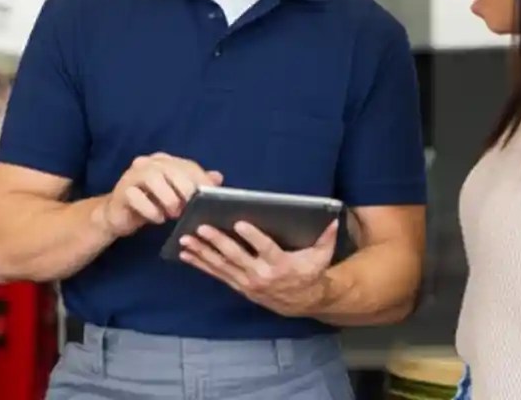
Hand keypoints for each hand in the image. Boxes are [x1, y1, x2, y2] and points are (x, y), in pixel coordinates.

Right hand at [95, 153, 222, 237]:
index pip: (188, 166)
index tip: (212, 197)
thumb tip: (218, 177)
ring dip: (168, 198)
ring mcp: (132, 175)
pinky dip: (151, 210)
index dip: (202, 180)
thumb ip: (195, 186)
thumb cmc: (151, 204)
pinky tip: (158, 220)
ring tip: (174, 214)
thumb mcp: (175, 196)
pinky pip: (137, 197)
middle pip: (171, 170)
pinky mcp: (121, 192)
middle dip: (185, 189)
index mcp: (165, 161)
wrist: (119, 215)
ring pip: (153, 178)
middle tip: (191, 208)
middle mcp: (148, 163)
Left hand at [180, 219, 337, 316]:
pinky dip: (201, 264)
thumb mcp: (321, 257)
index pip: (265, 248)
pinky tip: (186, 255)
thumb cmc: (310, 273)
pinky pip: (217, 274)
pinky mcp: (238, 285)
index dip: (253, 236)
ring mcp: (247, 282)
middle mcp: (261, 274)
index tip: (239, 223)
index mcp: (280, 264)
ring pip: (221, 265)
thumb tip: (334, 218)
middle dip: (217, 241)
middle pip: (236, 256)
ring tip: (186, 240)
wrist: (302, 303)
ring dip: (202, 252)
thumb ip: (326, 238)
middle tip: (202, 228)